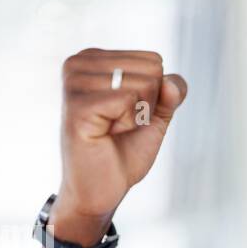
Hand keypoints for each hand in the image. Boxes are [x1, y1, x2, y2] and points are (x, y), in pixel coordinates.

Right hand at [55, 48, 187, 238]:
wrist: (101, 189)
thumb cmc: (123, 152)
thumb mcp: (155, 116)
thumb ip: (171, 93)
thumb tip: (171, 82)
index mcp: (94, 58)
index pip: (153, 60)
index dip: (153, 95)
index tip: (127, 115)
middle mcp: (78, 63)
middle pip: (151, 69)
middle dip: (147, 105)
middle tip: (120, 125)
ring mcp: (74, 82)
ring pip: (143, 83)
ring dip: (136, 116)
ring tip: (111, 130)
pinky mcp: (77, 104)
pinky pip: (128, 99)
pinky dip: (128, 123)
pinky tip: (106, 134)